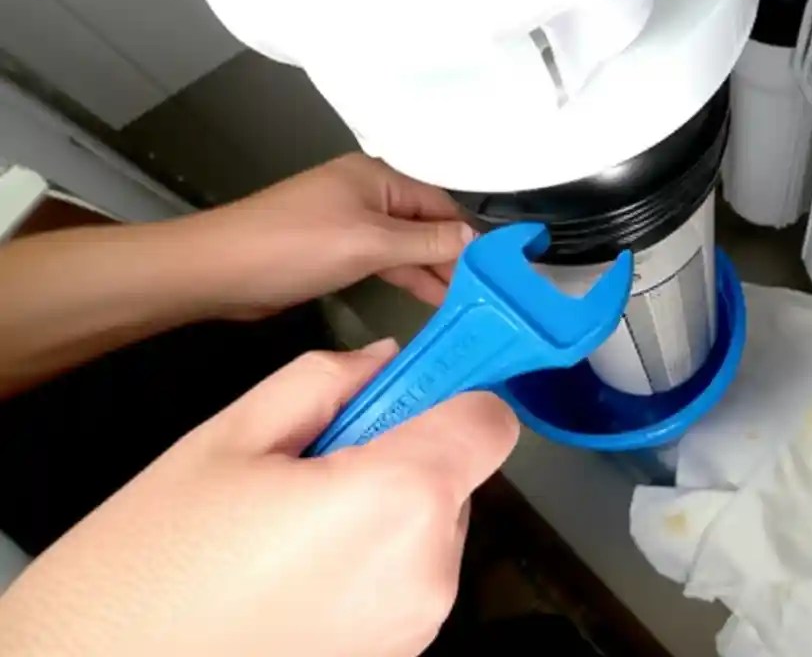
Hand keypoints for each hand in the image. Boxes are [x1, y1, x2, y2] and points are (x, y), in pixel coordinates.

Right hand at [0, 340, 518, 655]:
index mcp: (397, 501)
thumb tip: (382, 361)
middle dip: (400, 455)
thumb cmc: (147, 569)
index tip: (420, 384)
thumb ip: (325, 381)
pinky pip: (405, 581)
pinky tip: (292, 572)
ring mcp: (414, 626)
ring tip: (288, 527)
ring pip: (429, 531)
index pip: (488, 422)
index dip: (454, 395)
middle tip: (315, 461)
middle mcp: (425, 572)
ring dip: (382, 514)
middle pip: (454, 476)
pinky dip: (369, 564)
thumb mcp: (229, 437)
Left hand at [193, 153, 473, 317]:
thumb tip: (476, 240)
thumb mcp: (370, 244)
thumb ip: (427, 243)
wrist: (219, 270)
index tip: (501, 268)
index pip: (442, 204)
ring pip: (406, 245)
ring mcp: (350, 221)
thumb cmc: (294, 246)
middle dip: (454, 255)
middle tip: (489, 293)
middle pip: (426, 223)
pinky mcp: (336, 249)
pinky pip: (384, 259)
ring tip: (467, 302)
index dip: (470, 236)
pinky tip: (428, 297)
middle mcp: (368, 193)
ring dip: (432, 270)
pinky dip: (406, 276)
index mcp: (378, 176)